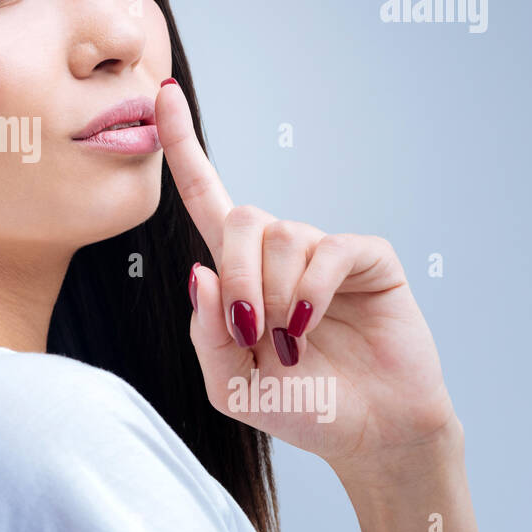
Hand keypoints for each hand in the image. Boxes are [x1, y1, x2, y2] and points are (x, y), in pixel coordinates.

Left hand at [156, 79, 461, 474]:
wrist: (368, 435)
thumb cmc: (299, 405)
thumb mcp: (231, 383)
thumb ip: (203, 333)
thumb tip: (197, 271)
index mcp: (239, 271)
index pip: (204, 195)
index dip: (181, 146)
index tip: (162, 95)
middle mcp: (279, 250)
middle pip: (241, 217)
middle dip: (236, 276)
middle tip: (251, 331)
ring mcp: (324, 251)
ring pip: (282, 236)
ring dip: (277, 294)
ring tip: (292, 341)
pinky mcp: (367, 260)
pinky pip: (329, 250)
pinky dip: (313, 289)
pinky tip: (312, 322)